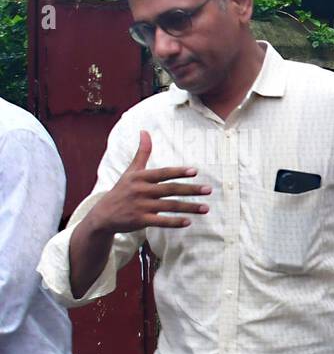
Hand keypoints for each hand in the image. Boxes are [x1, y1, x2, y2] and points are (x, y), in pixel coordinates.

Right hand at [88, 131, 209, 232]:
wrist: (103, 215)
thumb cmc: (122, 190)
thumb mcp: (130, 171)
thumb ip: (142, 153)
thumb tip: (144, 131)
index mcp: (140, 177)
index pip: (162, 173)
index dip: (178, 172)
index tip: (195, 171)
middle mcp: (141, 190)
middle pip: (170, 189)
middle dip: (191, 190)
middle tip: (209, 190)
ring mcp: (141, 206)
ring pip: (169, 206)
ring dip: (189, 207)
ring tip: (206, 208)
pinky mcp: (140, 220)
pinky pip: (161, 222)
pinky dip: (174, 222)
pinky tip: (189, 222)